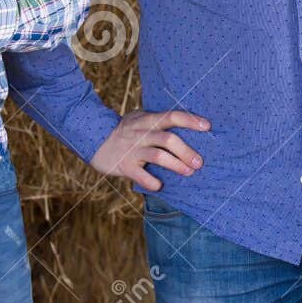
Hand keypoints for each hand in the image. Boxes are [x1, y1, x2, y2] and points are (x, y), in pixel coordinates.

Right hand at [91, 109, 211, 191]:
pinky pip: (141, 175)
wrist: (94, 140)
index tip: (207, 126)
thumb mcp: (138, 118)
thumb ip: (157, 120)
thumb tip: (186, 123)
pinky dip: (152, 182)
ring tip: (189, 172)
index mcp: (147, 120)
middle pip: (168, 139)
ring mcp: (132, 149)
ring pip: (158, 156)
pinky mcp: (124, 165)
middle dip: (186, 151)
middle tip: (199, 162)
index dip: (190, 120)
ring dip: (176, 165)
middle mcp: (141, 133)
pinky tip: (160, 186)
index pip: (171, 116)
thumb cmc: (123, 130)